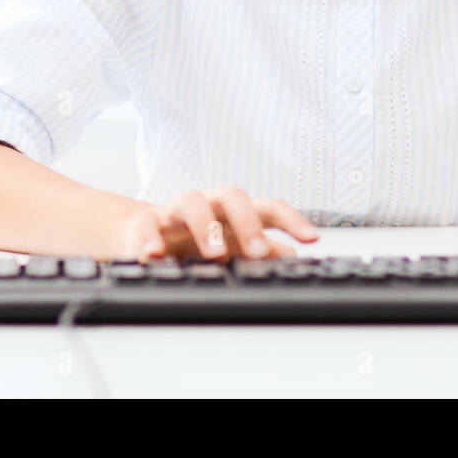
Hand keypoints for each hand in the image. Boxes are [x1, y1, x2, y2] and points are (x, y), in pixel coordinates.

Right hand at [113, 187, 318, 261]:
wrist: (145, 236)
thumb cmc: (197, 239)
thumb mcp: (233, 247)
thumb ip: (263, 252)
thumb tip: (296, 260)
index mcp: (235, 212)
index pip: (269, 208)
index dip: (292, 221)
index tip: (311, 239)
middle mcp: (210, 204)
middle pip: (233, 197)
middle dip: (248, 223)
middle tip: (259, 251)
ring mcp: (178, 210)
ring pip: (193, 203)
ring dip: (206, 227)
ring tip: (215, 254)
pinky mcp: (147, 222)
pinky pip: (146, 224)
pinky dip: (149, 238)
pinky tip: (154, 255)